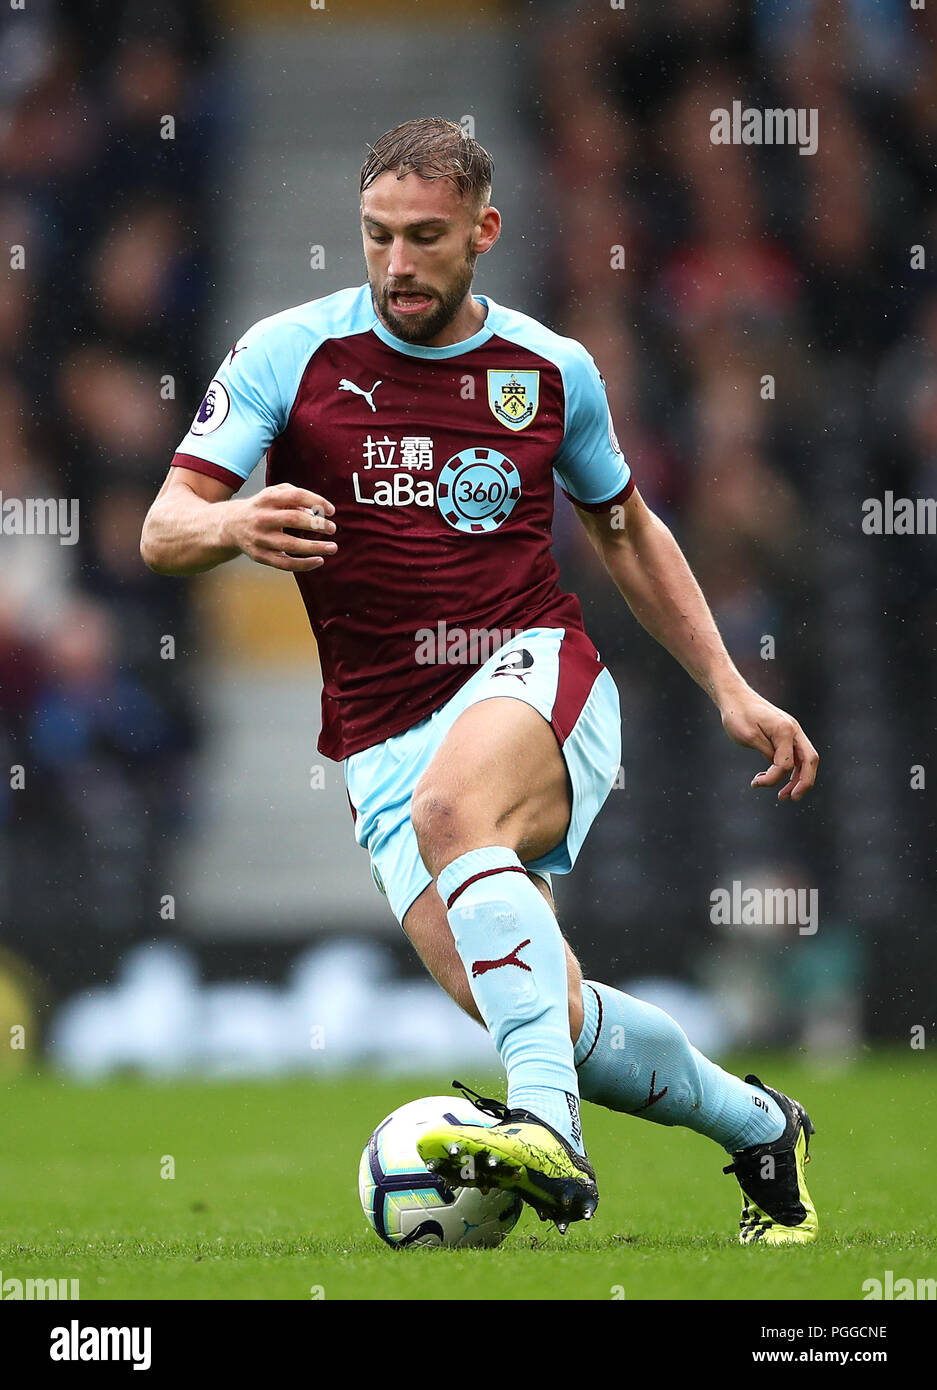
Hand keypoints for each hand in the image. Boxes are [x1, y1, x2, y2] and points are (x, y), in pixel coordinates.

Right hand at [222, 483, 336, 571]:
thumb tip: (316, 510)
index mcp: (267, 498)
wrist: (231, 525)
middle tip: (332, 528)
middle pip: (293, 519)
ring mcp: (260, 538)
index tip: (332, 510)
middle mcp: (262, 517)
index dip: (317, 501)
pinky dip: (303, 564)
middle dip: (317, 524)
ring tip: (332, 547)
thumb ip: (295, 495)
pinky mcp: (260, 555)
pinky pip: (284, 563)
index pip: (296, 495)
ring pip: (290, 545)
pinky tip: (319, 560)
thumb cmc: (261, 508)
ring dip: (314, 547)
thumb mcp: (273, 494)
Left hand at [719, 687, 818, 801]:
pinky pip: (795, 756)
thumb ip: (767, 752)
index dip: (773, 778)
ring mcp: (792, 732)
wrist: (734, 697)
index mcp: (785, 730)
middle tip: (792, 798)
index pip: (787, 763)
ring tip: (783, 796)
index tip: (755, 782)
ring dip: (797, 779)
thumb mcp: (748, 736)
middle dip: (804, 782)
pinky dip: (789, 770)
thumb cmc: (737, 715)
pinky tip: (775, 778)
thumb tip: (779, 768)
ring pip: (804, 760)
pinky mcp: (786, 735)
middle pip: (810, 760)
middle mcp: (794, 730)